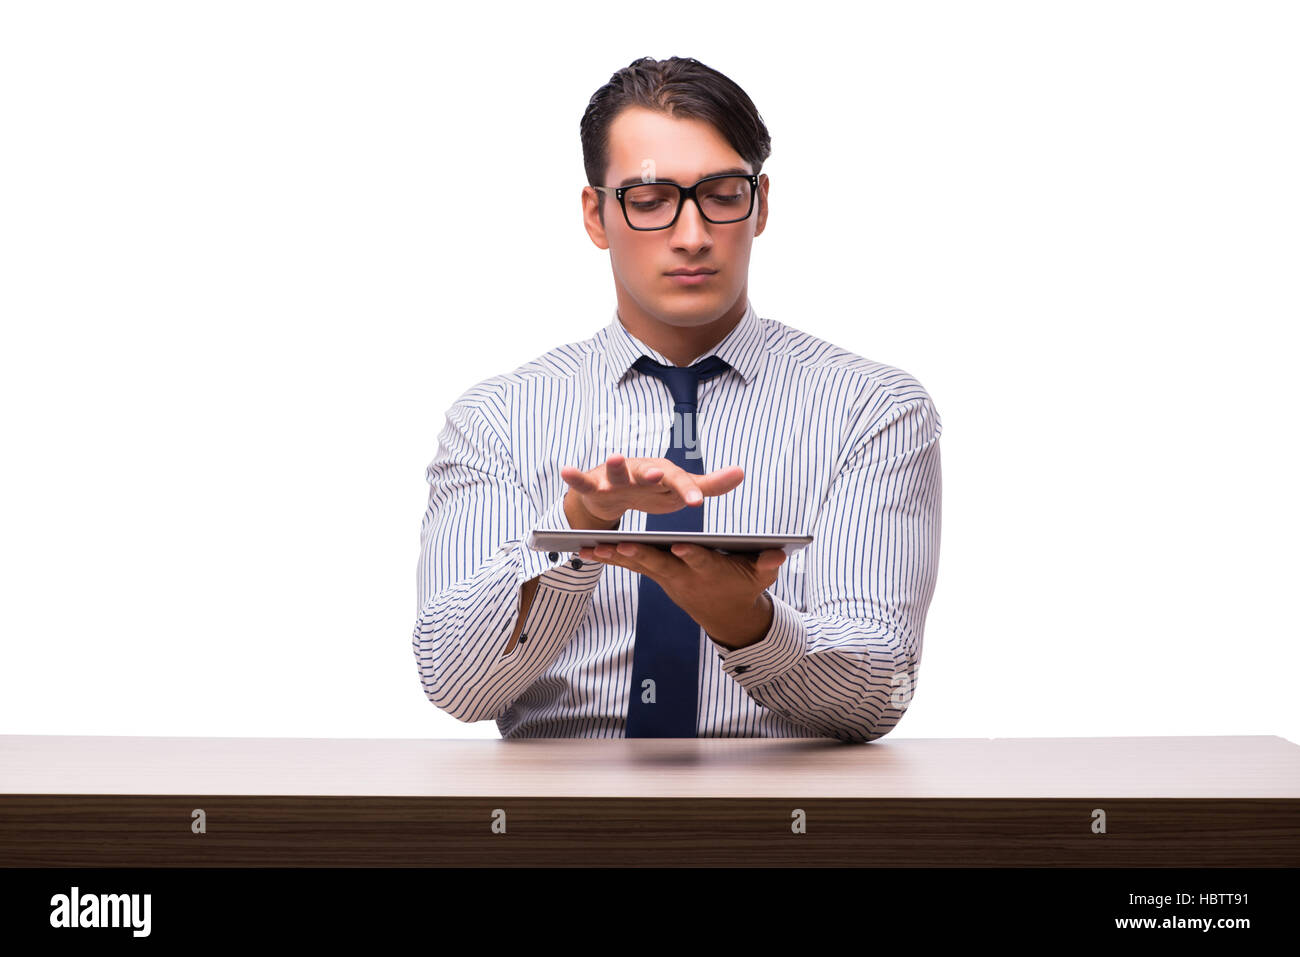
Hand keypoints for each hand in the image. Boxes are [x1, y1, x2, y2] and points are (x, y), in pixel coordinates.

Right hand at [562, 454, 744, 527]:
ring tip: (614, 456)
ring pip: (616, 471)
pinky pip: (583, 481)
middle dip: (652, 474)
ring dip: (615, 464)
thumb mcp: (680, 490)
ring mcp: (616, 477)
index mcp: (663, 475)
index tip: (697, 503)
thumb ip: (708, 484)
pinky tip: (566, 470)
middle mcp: (640, 472)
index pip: (678, 483)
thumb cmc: (653, 490)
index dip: (687, 491)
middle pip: (647, 472)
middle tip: (659, 474)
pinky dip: (574, 476)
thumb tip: (742, 472)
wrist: (617, 494)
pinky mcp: (594, 484)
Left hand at [577, 540, 786, 649]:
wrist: (727, 616)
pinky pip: (631, 566)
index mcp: (710, 570)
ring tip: (588, 547)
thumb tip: (780, 553)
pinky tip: (587, 550)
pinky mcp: (657, 576)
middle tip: (619, 546)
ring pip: (638, 565)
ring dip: (613, 557)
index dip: (691, 554)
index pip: (700, 561)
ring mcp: (667, 577)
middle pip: (659, 564)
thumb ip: (767, 564)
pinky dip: (610, 558)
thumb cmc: (744, 586)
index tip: (681, 545)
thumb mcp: (760, 576)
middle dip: (639, 556)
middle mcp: (684, 575)